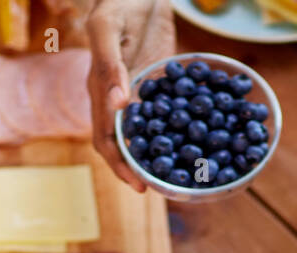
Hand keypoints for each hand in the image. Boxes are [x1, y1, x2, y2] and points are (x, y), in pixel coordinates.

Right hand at [87, 0, 174, 190]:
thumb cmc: (117, 2)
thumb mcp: (107, 28)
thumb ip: (109, 65)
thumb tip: (118, 104)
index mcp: (99, 91)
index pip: (105, 139)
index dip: (119, 165)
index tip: (138, 185)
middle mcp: (116, 99)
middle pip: (124, 145)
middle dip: (139, 170)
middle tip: (162, 190)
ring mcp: (137, 94)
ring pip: (145, 134)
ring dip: (158, 156)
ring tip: (178, 176)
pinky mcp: (156, 86)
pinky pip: (165, 115)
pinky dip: (177, 131)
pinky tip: (197, 143)